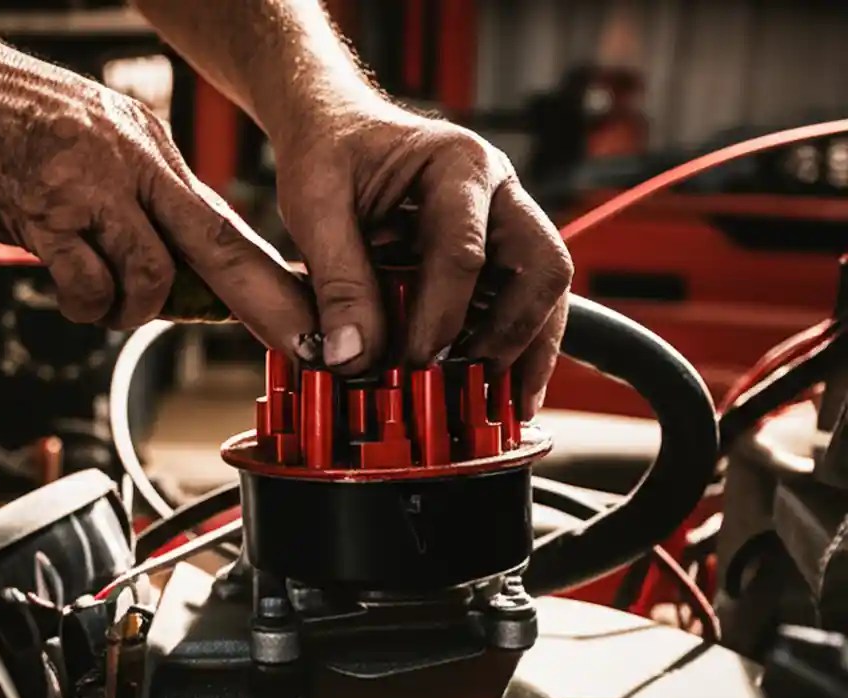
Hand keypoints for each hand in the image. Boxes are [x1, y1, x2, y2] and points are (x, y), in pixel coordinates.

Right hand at [0, 15, 315, 350]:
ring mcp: (87, 185)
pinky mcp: (41, 211)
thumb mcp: (93, 136)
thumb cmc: (1, 113)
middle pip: (217, 244)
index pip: (223, 221)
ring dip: (136, 309)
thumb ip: (134, 193)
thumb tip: (171, 254)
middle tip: (289, 340)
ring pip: (152, 272)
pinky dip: (85, 304)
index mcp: (148, 148)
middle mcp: (130, 163)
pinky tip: (71, 295)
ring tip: (108, 306)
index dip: (267, 273)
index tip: (298, 311)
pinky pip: (85, 281)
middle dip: (262, 301)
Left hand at [270, 98, 572, 416]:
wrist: (335, 129)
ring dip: (528, 349)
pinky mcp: (494, 254)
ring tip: (504, 406)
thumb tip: (352, 358)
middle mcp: (498, 191)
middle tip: (473, 383)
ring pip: (545, 290)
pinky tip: (499, 392)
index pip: (464, 251)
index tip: (413, 363)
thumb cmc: (327, 153)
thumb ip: (336, 282)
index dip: (441, 316)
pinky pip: (521, 303)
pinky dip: (514, 347)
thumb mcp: (314, 207)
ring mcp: (504, 222)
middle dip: (515, 334)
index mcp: (457, 164)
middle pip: (542, 266)